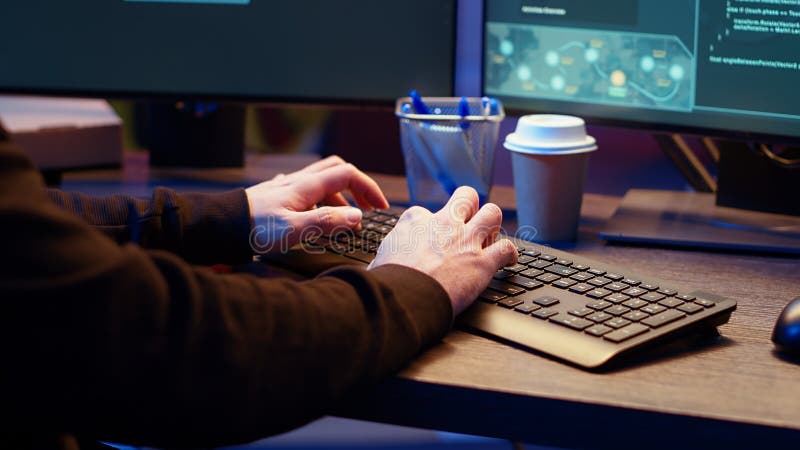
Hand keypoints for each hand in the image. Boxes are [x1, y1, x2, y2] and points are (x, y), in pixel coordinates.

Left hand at [246, 156, 388, 253]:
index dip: (368, 188)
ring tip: (346, 220)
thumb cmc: (252, 229)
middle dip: (358, 186)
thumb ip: (326, 222)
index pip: (348, 174)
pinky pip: (306, 190)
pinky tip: (316, 214)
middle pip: (337, 170)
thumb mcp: (292, 230)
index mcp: (306, 186)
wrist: (219, 225)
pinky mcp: (276, 197)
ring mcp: (286, 187)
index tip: (380, 208)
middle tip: (369, 207)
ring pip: (322, 181)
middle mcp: (298, 182)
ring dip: (341, 196)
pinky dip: (321, 200)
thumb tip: (358, 216)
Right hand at [369, 187, 517, 315]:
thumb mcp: (380, 258)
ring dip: (492, 225)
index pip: (426, 212)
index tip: (429, 240)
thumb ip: (389, 253)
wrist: (403, 298)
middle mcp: (444, 224)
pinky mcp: (482, 262)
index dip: (430, 226)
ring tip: (488, 238)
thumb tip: (381, 264)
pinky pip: (507, 248)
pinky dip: (510, 254)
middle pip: (466, 197)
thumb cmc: (388, 282)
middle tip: (468, 224)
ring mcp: (466, 240)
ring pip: (493, 213)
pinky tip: (508, 261)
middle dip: (470, 208)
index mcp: (416, 221)